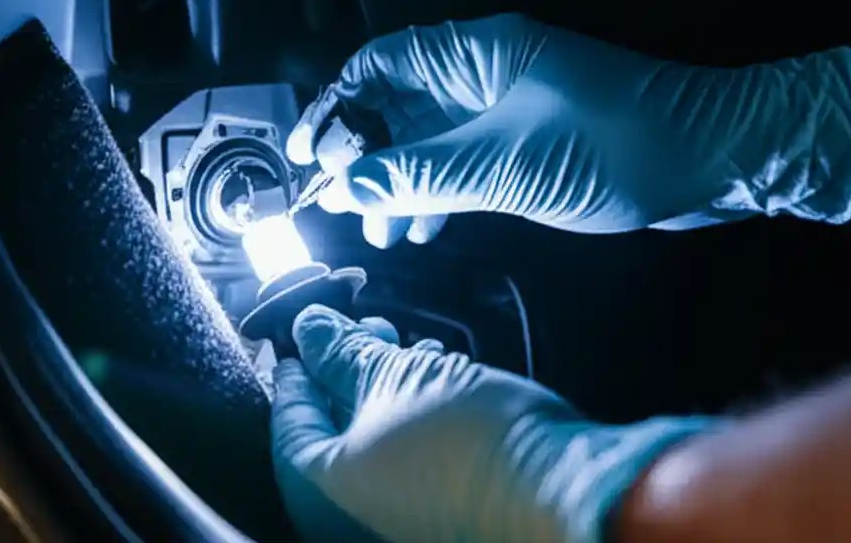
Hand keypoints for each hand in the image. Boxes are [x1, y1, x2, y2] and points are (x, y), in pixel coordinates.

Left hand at [271, 305, 709, 542]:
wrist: (563, 495)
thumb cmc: (472, 444)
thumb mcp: (398, 377)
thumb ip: (343, 352)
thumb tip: (309, 329)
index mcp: (316, 491)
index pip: (287, 418)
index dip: (297, 364)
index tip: (303, 333)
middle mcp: (343, 521)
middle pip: (330, 433)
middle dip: (349, 371)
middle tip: (363, 330)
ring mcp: (388, 527)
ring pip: (370, 448)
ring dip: (384, 390)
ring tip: (407, 345)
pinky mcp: (434, 524)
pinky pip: (404, 468)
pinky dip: (410, 424)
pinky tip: (438, 382)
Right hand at [287, 14, 850, 245]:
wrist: (713, 160)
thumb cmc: (613, 145)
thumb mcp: (505, 164)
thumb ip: (420, 176)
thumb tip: (346, 189)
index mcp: (470, 54)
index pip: (375, 67)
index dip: (333, 110)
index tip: (307, 160)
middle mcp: (478, 75)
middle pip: (392, 107)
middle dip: (360, 158)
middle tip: (338, 208)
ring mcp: (499, 110)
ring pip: (422, 142)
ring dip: (394, 185)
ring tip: (376, 235)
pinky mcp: (520, 144)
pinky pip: (455, 165)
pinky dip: (432, 195)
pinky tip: (418, 230)